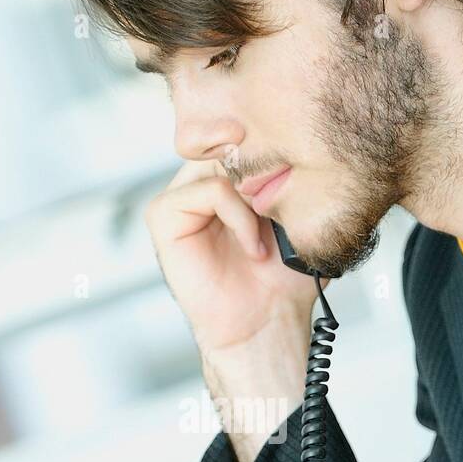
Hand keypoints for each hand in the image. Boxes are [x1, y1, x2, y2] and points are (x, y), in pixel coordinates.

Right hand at [145, 158, 321, 358]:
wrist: (264, 324)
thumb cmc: (282, 280)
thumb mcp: (298, 219)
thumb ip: (292, 179)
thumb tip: (299, 139)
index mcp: (226, 182)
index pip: (242, 137)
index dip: (268, 144)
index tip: (296, 163)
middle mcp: (198, 185)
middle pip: (230, 143)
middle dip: (264, 170)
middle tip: (283, 208)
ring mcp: (178, 199)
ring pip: (221, 164)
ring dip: (255, 199)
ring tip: (269, 238)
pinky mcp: (164, 216)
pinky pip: (208, 190)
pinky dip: (238, 216)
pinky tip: (254, 248)